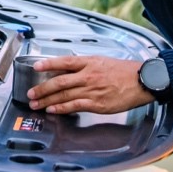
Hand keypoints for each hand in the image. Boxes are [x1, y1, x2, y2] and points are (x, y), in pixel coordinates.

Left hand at [26, 55, 154, 114]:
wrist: (141, 81)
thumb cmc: (124, 71)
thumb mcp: (102, 61)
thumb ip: (85, 65)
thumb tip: (69, 67)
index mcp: (89, 62)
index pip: (64, 61)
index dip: (48, 64)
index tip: (36, 67)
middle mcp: (88, 75)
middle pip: (59, 82)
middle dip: (42, 88)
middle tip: (30, 93)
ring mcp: (91, 90)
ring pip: (64, 95)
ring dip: (47, 100)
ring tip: (36, 104)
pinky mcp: (97, 104)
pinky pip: (74, 106)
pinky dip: (61, 108)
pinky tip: (52, 110)